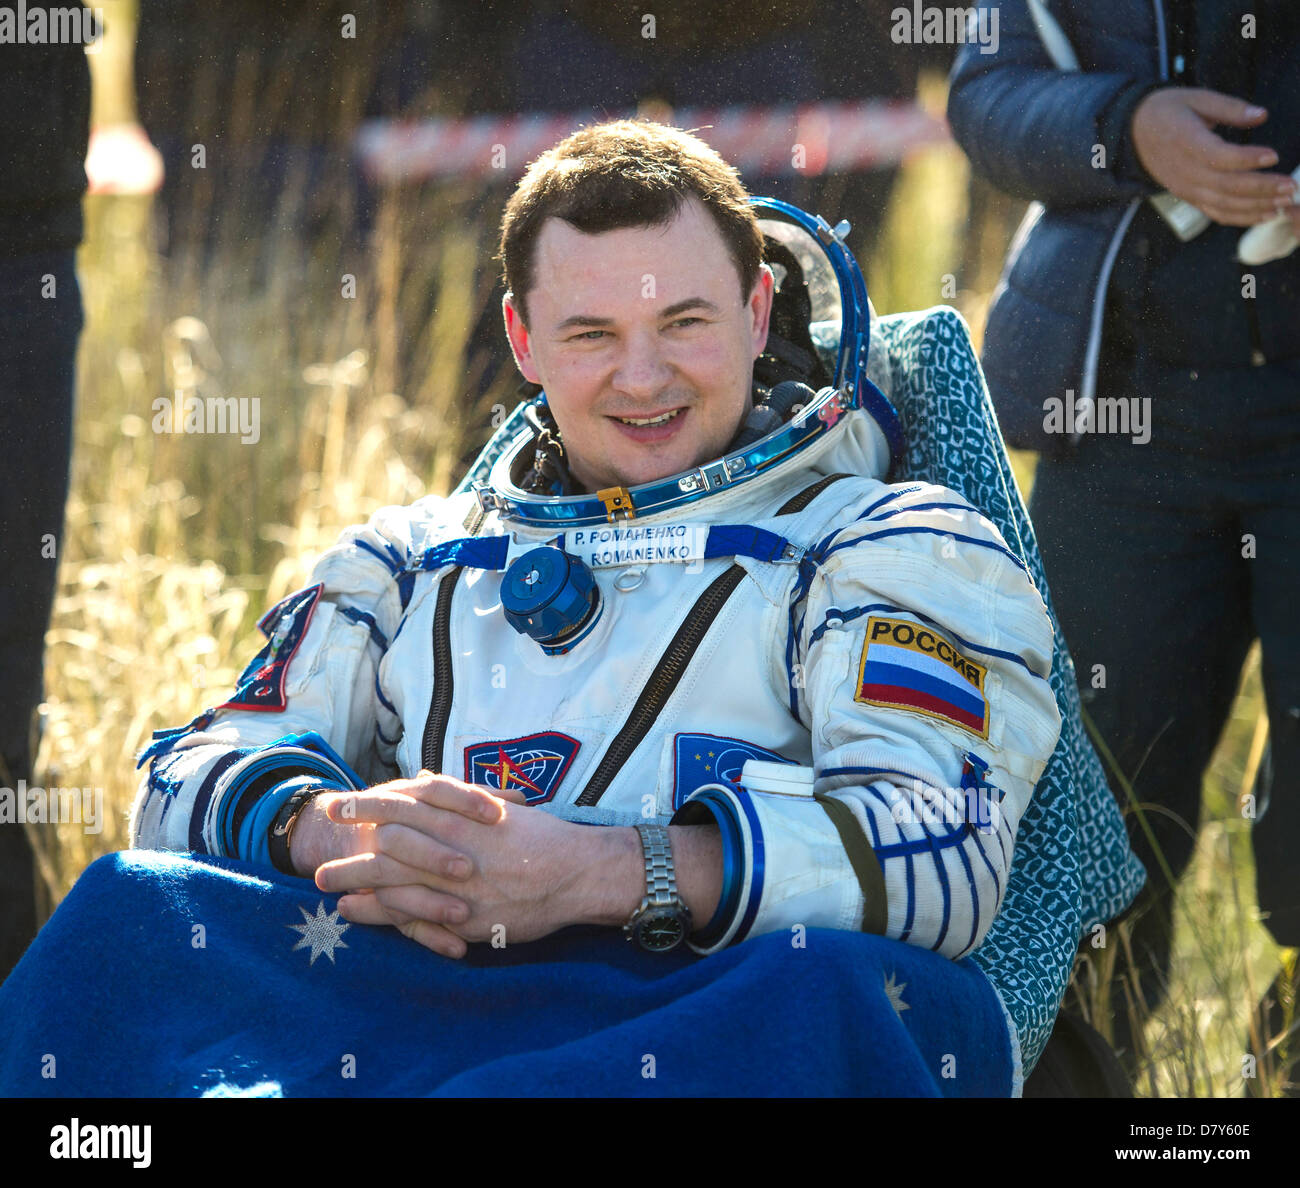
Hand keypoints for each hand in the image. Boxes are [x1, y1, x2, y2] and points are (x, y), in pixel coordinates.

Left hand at [313, 772, 613, 956]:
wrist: (577, 873)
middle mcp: (454, 847)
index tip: (339, 804)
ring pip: (391, 879)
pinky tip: (353, 910)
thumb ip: (463, 799)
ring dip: (353, 879)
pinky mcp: (461, 916)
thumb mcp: (501, 809)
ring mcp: (455, 884)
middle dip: (352, 840)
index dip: (367, 804)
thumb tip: (431, 779)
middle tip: (318, 845)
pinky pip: (409, 915)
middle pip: (388, 841)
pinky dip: (376, 912)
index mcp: (463, 817)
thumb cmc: (543, 838)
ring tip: (323, 881)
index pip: (404, 804)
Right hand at [1130, 89, 1296, 226]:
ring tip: (1284, 204)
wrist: (1134, 134)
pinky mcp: (1189, 197)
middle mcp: (1185, 172)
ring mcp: (1187, 188)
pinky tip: (1264, 215)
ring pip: (1223, 204)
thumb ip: (1230, 108)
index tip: (1274, 155)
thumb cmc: (1168, 112)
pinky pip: (1216, 213)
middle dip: (1261, 189)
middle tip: (1290, 187)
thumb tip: (1262, 115)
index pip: (1219, 157)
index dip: (1247, 159)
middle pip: (1226, 186)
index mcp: (1186, 142)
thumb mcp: (1196, 98)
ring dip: (1256, 207)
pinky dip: (1241, 217)